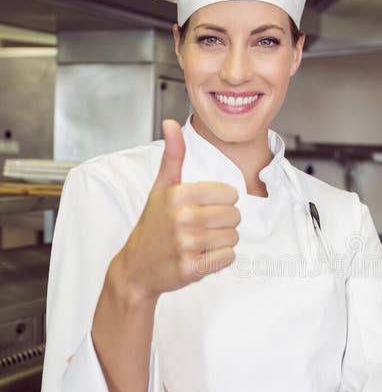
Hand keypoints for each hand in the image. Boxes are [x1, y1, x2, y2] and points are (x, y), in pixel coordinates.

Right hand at [115, 119, 239, 300]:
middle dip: (223, 223)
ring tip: (199, 243)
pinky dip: (218, 259)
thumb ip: (173, 156)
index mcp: (178, 194)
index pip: (230, 194)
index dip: (221, 202)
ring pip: (233, 237)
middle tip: (201, 229)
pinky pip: (228, 258)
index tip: (202, 209)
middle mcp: (182, 217)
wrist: (136, 267)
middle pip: (235, 216)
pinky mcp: (192, 268)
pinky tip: (200, 256)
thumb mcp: (160, 188)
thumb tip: (171, 123)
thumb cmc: (152, 226)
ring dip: (221, 242)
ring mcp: (186, 244)